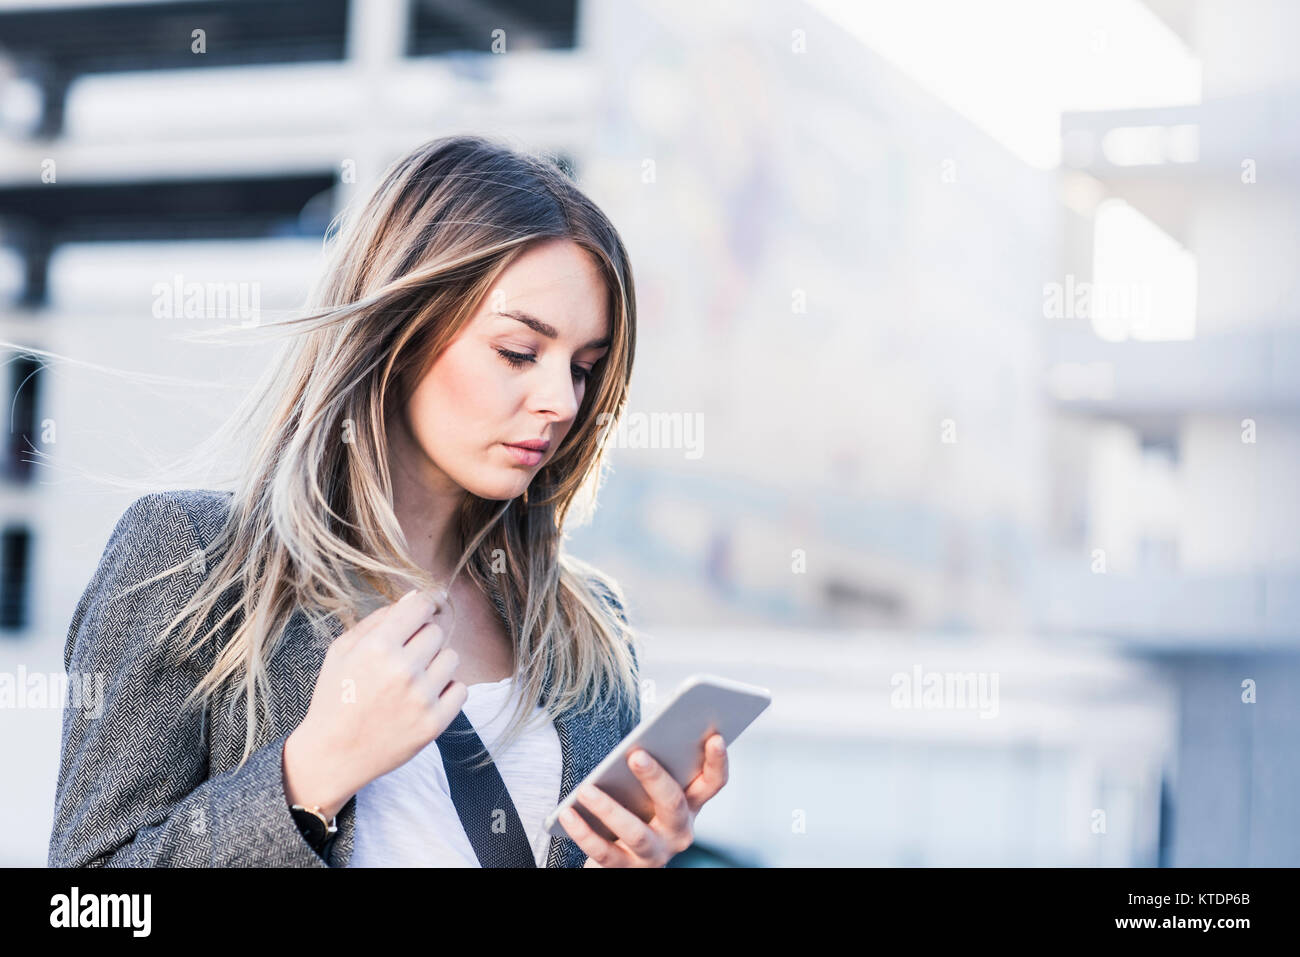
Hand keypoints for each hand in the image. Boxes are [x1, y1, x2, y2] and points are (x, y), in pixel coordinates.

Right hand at [284, 589, 466, 817]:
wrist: (333, 754)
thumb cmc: (335, 697)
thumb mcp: (341, 650)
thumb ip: (377, 619)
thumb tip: (415, 596)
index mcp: (377, 647)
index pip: (421, 607)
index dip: (423, 607)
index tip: (421, 615)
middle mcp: (403, 670)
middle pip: (436, 632)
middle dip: (422, 640)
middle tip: (405, 658)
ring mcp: (421, 698)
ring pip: (451, 658)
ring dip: (436, 664)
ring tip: (413, 679)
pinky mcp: (434, 723)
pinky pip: (460, 689)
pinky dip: (446, 691)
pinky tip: (424, 697)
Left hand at [562, 733, 728, 867]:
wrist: (618, 863)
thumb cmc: (635, 813)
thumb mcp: (650, 794)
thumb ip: (652, 772)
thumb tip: (637, 744)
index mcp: (689, 807)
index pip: (712, 784)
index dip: (717, 762)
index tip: (714, 737)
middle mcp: (677, 832)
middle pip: (673, 804)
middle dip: (655, 778)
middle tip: (635, 755)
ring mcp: (654, 854)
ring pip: (636, 832)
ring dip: (609, 808)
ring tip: (586, 789)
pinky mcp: (626, 870)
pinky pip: (604, 852)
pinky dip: (584, 832)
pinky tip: (568, 813)